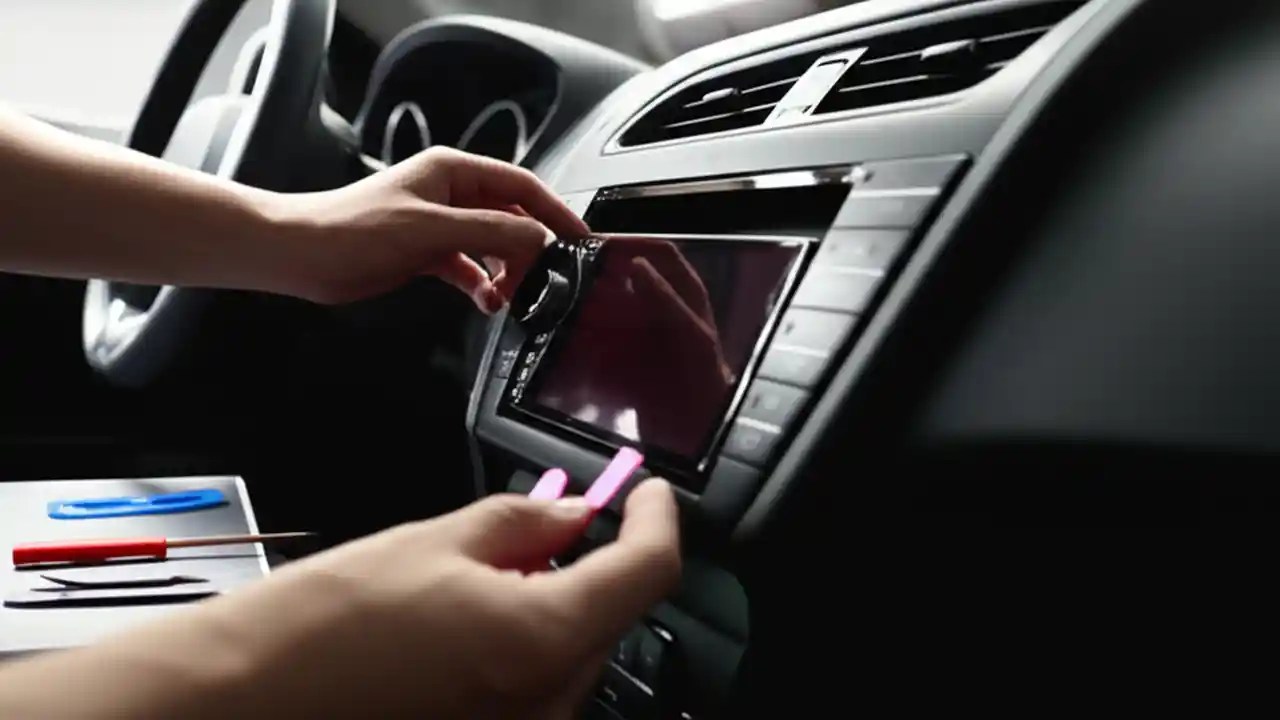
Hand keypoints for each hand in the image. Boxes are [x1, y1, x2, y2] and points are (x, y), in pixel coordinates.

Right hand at [0, 480, 681, 718]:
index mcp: (546, 639)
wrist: (241, 704)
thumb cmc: (328, 620)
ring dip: (552, 607)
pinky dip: (521, 648)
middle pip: (609, 617)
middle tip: (544, 523)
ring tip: (480, 576)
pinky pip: (532, 690)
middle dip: (590, 564)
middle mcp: (547, 703)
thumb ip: (522, 523)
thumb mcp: (434, 543)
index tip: (647, 490)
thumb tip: (575, 513)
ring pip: (571, 655)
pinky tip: (462, 626)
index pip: (649, 571)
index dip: (657, 519)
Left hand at [266, 147, 588, 310]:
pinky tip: (485, 301)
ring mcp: (439, 223)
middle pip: (512, 217)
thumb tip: (539, 239)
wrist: (301, 254)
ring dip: (508, 271)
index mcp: (454, 171)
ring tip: (512, 296)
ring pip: (494, 245)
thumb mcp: (433, 229)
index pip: (523, 185)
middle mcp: (451, 193)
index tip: (578, 240)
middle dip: (531, 250)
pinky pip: (471, 267)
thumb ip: (492, 232)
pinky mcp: (426, 251)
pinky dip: (483, 284)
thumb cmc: (351, 229)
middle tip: (544, 280)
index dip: (555, 212)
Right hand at [550, 238, 733, 455]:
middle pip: (623, 279)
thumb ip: (666, 300)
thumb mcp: (693, 337)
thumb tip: (636, 265)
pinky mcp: (624, 361)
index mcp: (684, 295)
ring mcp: (641, 334)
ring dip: (582, 307)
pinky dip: (579, 341)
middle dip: (595, 275)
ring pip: (605, 308)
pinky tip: (561, 343)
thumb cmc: (707, 384)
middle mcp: (661, 309)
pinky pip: (596, 343)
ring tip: (555, 307)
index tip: (593, 244)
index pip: (657, 253)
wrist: (698, 433)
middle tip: (562, 273)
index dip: (629, 243)